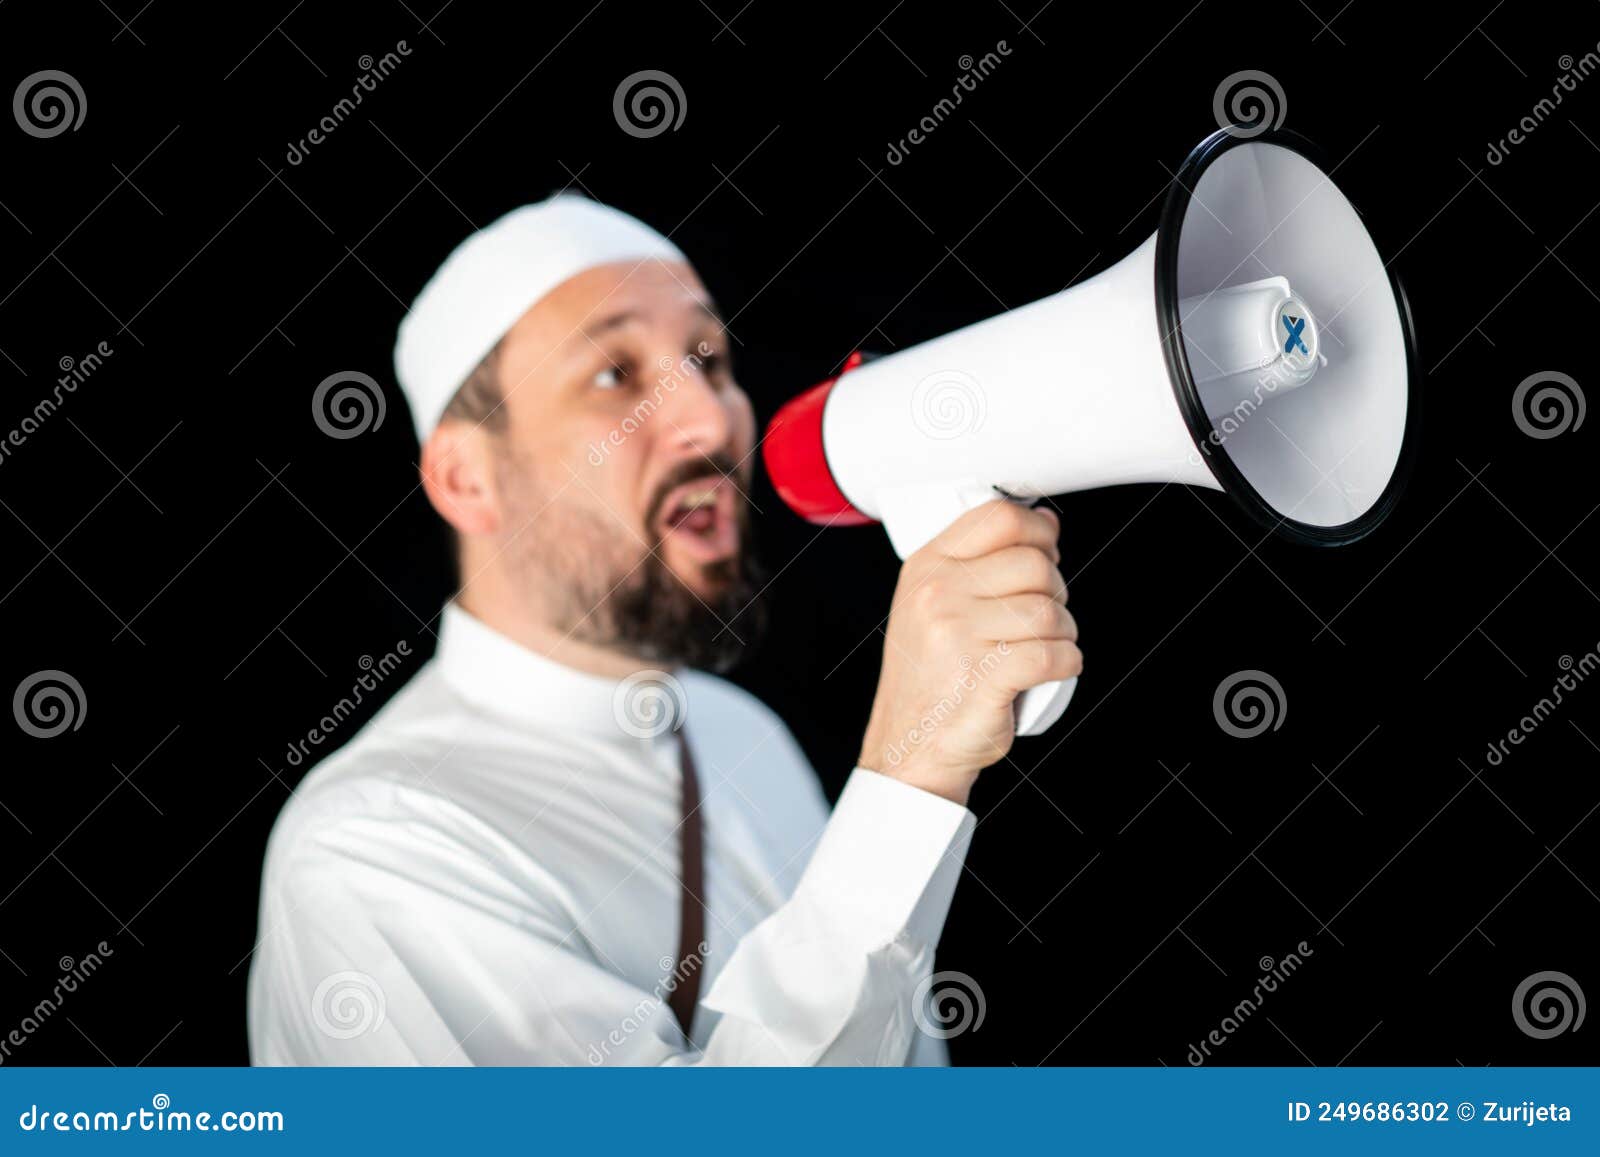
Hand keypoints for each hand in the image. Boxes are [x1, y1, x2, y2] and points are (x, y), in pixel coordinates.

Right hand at [857, 500, 1081, 804]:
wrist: (910, 746)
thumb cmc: (929, 677)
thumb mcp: (931, 604)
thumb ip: (976, 562)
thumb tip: (1043, 522)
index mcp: (927, 567)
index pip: (998, 518)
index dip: (1038, 529)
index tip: (1048, 548)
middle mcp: (938, 595)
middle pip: (1033, 564)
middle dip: (1056, 590)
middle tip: (1045, 614)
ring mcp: (958, 636)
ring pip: (1048, 612)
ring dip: (1065, 631)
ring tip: (1049, 645)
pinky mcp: (984, 677)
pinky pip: (1053, 655)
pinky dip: (1068, 662)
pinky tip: (1057, 667)